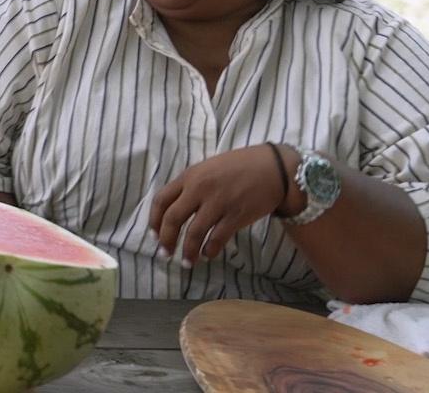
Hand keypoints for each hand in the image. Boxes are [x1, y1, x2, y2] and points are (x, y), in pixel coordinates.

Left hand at [148, 144, 287, 267]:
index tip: (154, 235)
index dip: (154, 220)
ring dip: (188, 251)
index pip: (161, 200)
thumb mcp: (208, 168)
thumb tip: (175, 208)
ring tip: (187, 262)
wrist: (273, 168)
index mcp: (189, 176)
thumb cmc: (239, 166)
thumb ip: (191, 185)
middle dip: (166, 240)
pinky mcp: (237, 216)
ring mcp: (218, 203)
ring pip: (194, 232)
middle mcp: (200, 189)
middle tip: (165, 253)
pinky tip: (208, 255)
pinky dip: (210, 249)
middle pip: (173, 219)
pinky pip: (218, 238)